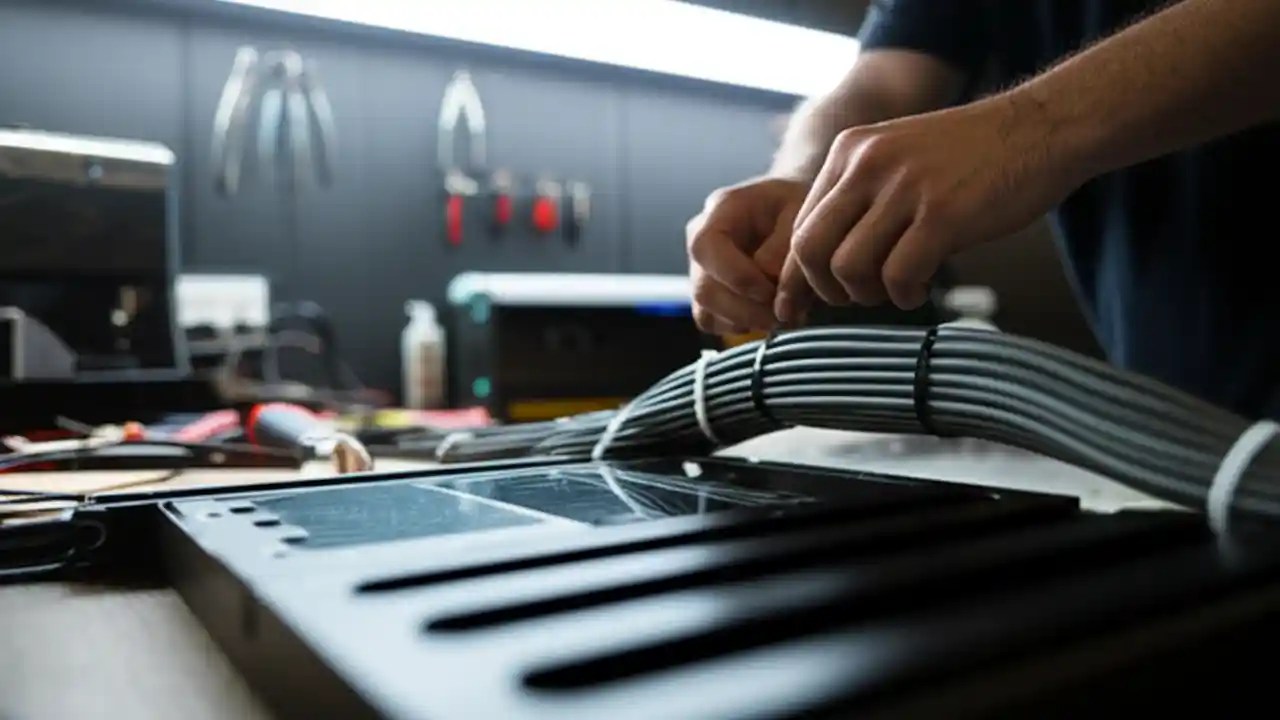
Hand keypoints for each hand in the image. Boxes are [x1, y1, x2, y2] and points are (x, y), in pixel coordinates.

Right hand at [686, 177, 808, 332]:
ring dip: (748, 321)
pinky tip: (771, 314)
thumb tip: (769, 282)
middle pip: (704, 290)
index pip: (706, 248)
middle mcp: (702, 242)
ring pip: (707, 313)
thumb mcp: (800, 210)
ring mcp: (702, 270)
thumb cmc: (797, 202)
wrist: (795, 207)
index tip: (774, 291)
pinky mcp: (711, 294)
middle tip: (787, 314)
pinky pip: (714, 322)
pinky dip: (743, 326)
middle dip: (748, 311)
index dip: (738, 278)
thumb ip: (784, 246)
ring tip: (786, 314)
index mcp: (720, 211)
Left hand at [775, 97, 1083, 320]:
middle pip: (810, 249)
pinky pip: (898, 275)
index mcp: (849, 151)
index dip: (799, 274)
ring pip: (848, 267)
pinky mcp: (943, 214)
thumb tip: (821, 261)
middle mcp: (868, 164)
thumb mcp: (898, 157)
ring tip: (895, 289)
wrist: (1041, 128)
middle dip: (825, 289)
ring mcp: (905, 188)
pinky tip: (921, 288)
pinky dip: (904, 295)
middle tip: (855, 298)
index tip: (806, 303)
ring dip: (867, 294)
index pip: (798, 225)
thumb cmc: (972, 156)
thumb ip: (859, 197)